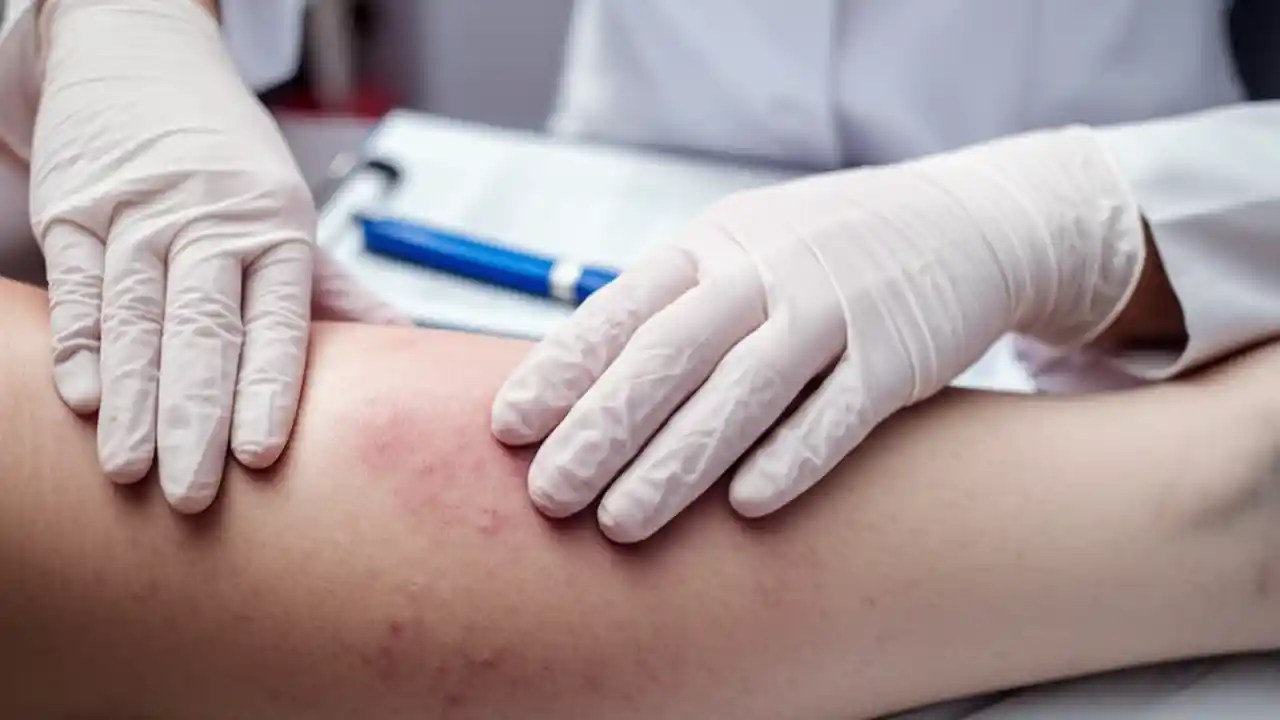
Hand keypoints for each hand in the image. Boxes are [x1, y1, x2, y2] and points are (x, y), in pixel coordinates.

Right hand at [28, 0, 321, 511]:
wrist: (137, 52)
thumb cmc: (224, 153)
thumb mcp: (288, 212)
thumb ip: (333, 291)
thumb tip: (406, 352)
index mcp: (275, 225)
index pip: (278, 318)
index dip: (270, 388)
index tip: (262, 454)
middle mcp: (208, 219)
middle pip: (203, 328)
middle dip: (196, 416)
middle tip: (193, 493)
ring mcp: (136, 213)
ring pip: (136, 318)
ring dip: (133, 400)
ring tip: (132, 469)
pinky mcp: (74, 211)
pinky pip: (78, 288)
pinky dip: (81, 347)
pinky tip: (86, 401)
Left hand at [492, 128, 1146, 541]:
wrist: (966, 222)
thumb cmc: (826, 254)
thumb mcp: (744, 250)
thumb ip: (674, 306)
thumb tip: (578, 385)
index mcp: (713, 246)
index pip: (622, 308)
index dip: (563, 369)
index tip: (509, 427)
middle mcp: (766, 271)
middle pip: (671, 354)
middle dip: (603, 427)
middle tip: (549, 496)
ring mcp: (836, 309)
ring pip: (745, 390)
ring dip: (679, 460)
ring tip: (621, 522)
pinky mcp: (899, 354)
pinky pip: (840, 414)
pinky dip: (793, 458)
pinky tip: (746, 508)